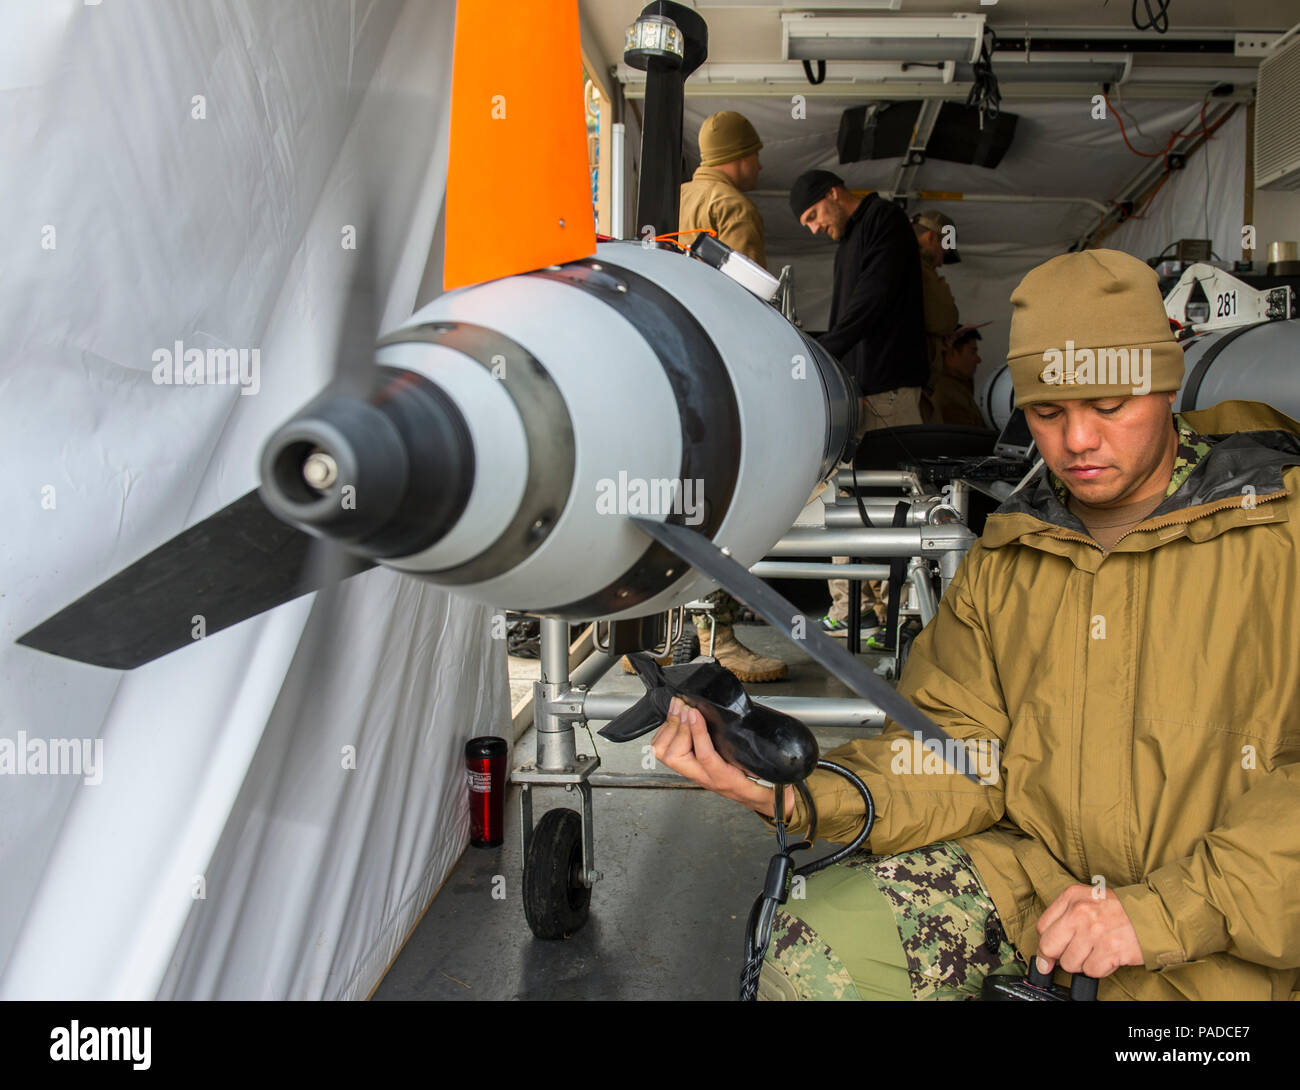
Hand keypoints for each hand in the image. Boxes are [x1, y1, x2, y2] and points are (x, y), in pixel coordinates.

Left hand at [651, 697, 793, 816]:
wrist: (760, 801)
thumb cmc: (764, 789)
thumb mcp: (774, 783)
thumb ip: (776, 776)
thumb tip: (782, 762)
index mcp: (725, 779)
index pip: (706, 756)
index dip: (698, 733)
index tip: (696, 712)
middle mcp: (704, 777)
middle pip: (677, 755)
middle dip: (678, 727)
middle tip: (684, 705)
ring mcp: (693, 772)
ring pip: (667, 753)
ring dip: (670, 728)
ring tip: (679, 708)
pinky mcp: (688, 765)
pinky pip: (665, 750)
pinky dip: (665, 732)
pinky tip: (675, 718)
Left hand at [1034, 884, 1143, 978]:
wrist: (1154, 914)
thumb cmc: (1119, 908)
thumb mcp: (1087, 898)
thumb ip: (1064, 915)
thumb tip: (1046, 947)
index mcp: (1071, 897)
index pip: (1042, 927)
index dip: (1045, 944)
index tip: (1049, 953)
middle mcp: (1079, 912)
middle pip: (1049, 947)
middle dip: (1057, 958)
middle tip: (1069, 957)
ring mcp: (1094, 932)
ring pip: (1069, 963)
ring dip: (1082, 963)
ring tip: (1095, 952)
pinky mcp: (1110, 950)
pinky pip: (1091, 971)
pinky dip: (1099, 969)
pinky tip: (1107, 957)